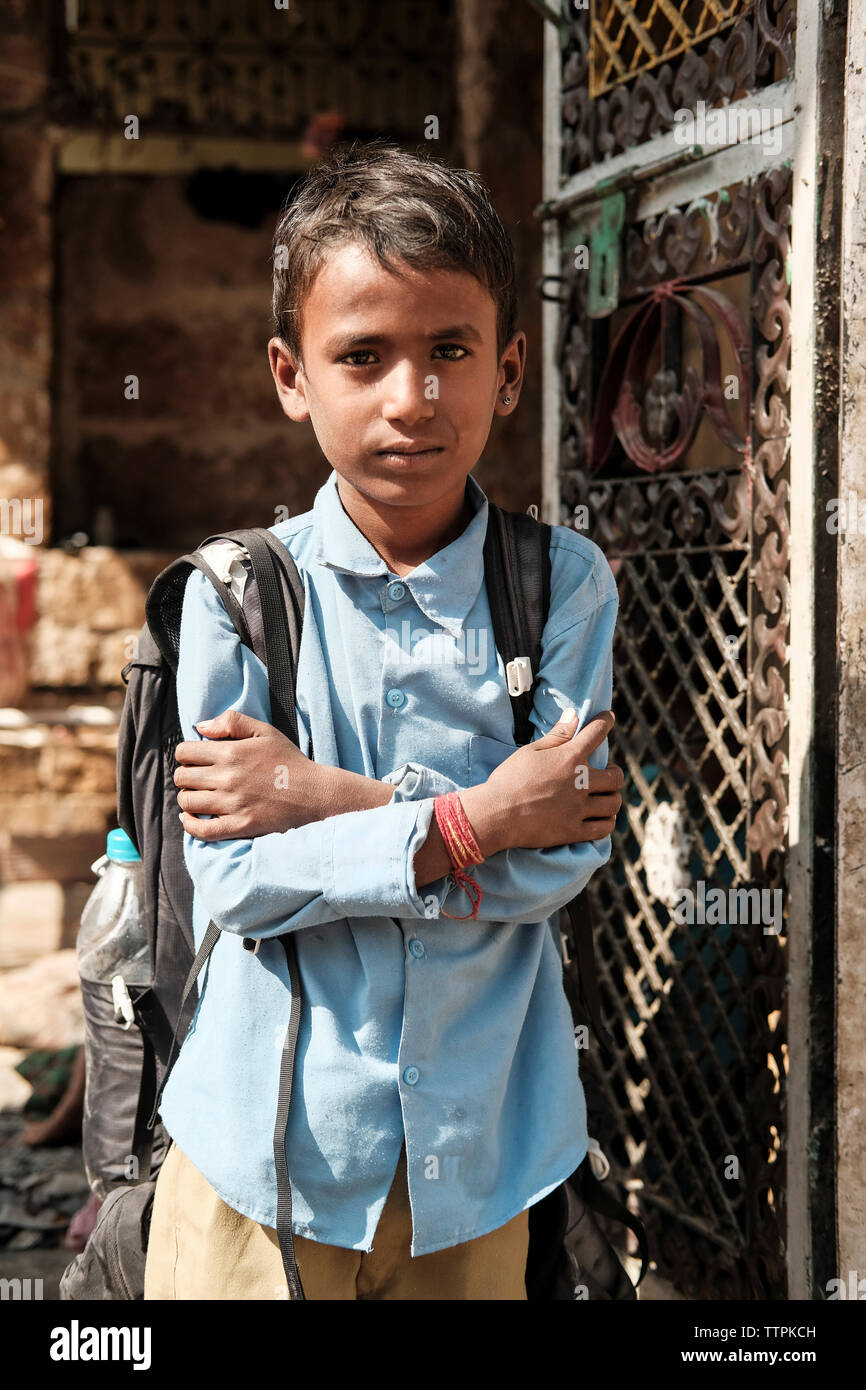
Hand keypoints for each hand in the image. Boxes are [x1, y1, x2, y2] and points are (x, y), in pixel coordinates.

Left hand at [175, 709, 322, 840]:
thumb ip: (232, 722)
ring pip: (188, 802)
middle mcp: (227, 778)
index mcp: (231, 753)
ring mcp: (232, 804)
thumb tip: (201, 727)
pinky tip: (190, 818)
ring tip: (198, 795)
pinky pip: (202, 830)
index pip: (184, 752)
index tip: (194, 759)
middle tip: (197, 778)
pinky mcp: (239, 826)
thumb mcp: (265, 731)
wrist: (314, 792)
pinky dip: (190, 825)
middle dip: (185, 775)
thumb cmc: (289, 760)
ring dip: (188, 798)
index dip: (185, 754)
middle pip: (182, 778)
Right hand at [479, 709, 622, 851]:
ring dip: (612, 798)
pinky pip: (604, 828)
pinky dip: (607, 822)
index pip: (596, 733)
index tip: (609, 717)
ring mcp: (579, 809)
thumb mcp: (530, 751)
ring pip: (613, 803)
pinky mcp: (574, 831)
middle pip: (615, 776)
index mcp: (569, 758)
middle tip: (607, 773)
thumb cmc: (509, 779)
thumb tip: (573, 714)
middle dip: (615, 772)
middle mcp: (580, 782)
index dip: (605, 721)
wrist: (495, 814)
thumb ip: (556, 735)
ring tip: (605, 797)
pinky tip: (602, 818)